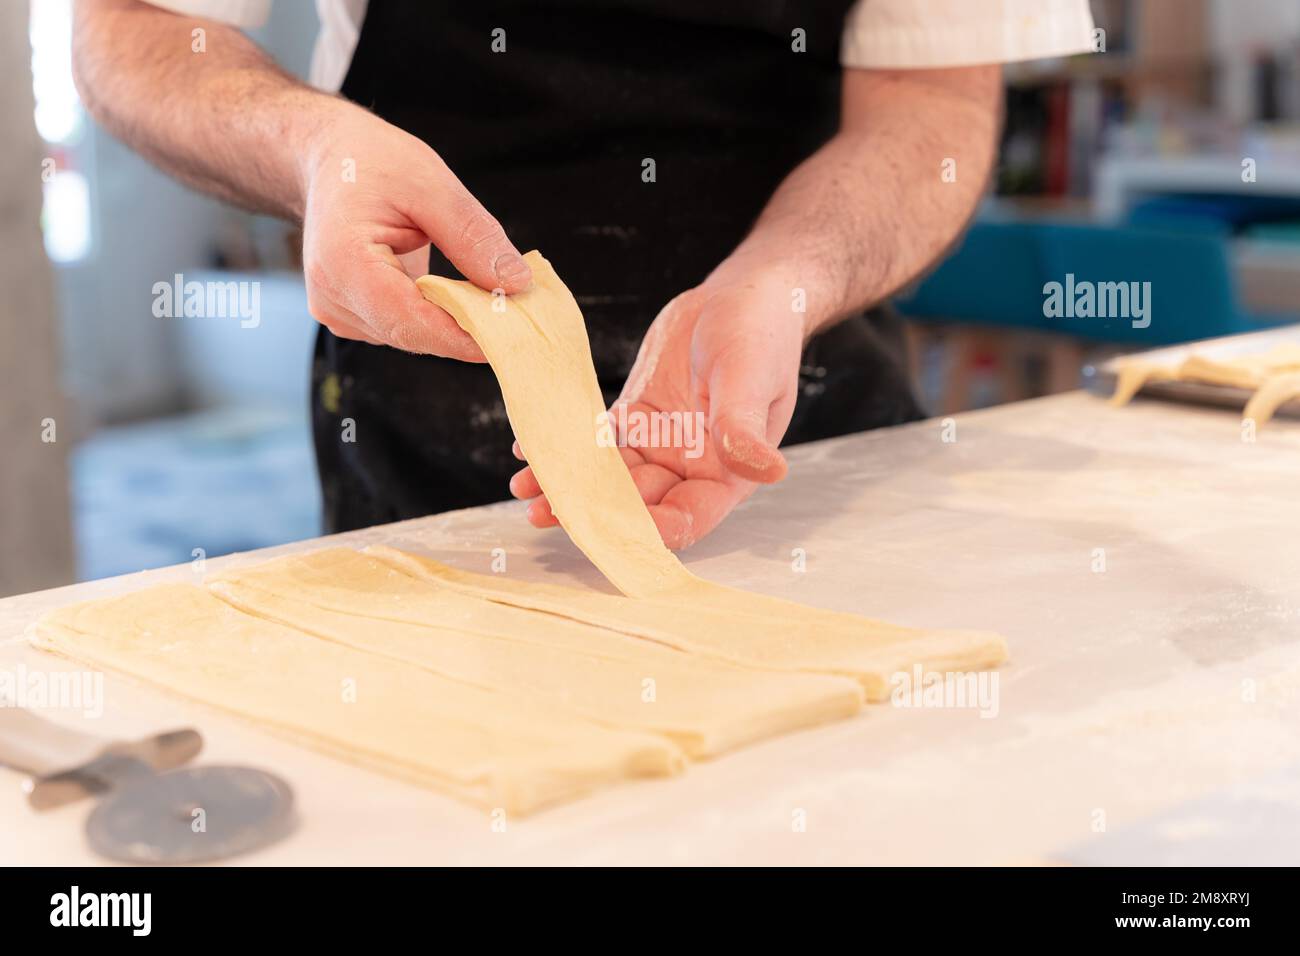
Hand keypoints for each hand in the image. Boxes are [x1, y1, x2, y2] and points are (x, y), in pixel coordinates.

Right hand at [300, 106, 531, 359]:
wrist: (329, 160)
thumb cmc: (372, 163)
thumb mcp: (431, 185)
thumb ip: (473, 238)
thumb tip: (515, 284)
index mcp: (343, 263)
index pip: (411, 321)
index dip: (464, 336)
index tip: (515, 338)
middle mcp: (333, 298)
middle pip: (414, 334)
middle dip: (468, 329)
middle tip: (522, 316)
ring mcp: (337, 312)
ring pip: (412, 336)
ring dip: (453, 322)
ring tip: (490, 296)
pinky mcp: (351, 316)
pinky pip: (404, 327)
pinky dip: (436, 315)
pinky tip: (458, 293)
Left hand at [510, 264, 808, 547]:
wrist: (742, 296)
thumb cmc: (761, 336)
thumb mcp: (751, 379)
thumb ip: (744, 427)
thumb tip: (765, 471)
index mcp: (725, 474)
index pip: (685, 518)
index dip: (649, 531)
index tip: (608, 527)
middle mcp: (690, 469)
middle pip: (637, 505)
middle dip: (592, 511)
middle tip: (545, 510)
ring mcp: (661, 445)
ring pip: (610, 477)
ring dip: (571, 484)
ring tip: (526, 487)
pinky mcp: (637, 417)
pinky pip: (597, 440)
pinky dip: (566, 444)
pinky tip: (530, 448)